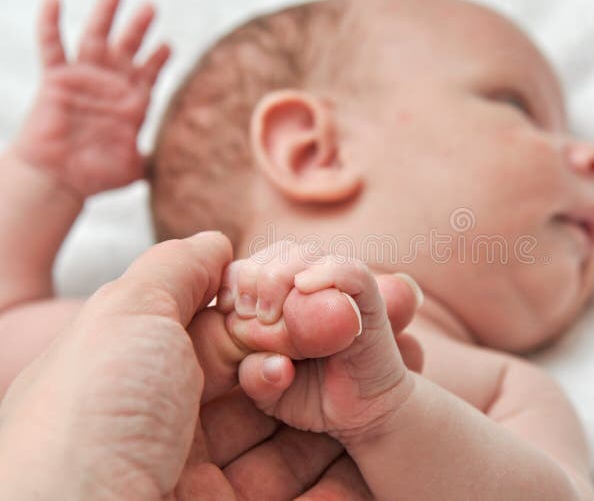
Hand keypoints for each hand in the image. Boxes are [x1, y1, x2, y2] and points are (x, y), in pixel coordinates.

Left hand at [0, 233, 418, 499]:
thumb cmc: (93, 419)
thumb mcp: (127, 316)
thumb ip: (176, 271)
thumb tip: (218, 242)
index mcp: (146, 380)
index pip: (232, 339)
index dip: (284, 316)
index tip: (333, 301)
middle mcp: (175, 432)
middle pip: (270, 387)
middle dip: (323, 359)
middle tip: (368, 335)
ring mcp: (207, 485)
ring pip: (293, 443)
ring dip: (341, 414)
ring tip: (376, 387)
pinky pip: (308, 497)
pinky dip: (344, 476)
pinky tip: (369, 442)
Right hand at [12, 0, 168, 197]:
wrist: (58, 180)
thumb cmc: (95, 177)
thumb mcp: (133, 167)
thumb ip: (154, 160)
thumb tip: (174, 167)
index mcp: (132, 103)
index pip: (149, 72)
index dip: (158, 58)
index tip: (168, 45)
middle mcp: (109, 85)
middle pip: (127, 47)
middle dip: (139, 26)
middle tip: (152, 6)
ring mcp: (83, 79)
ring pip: (95, 37)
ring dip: (106, 11)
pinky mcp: (56, 79)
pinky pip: (51, 46)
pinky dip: (51, 22)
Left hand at [217, 242, 423, 442]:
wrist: (364, 415)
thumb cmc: (311, 398)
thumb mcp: (269, 393)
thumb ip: (255, 376)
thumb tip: (269, 359)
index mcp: (281, 296)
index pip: (252, 265)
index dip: (235, 279)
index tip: (229, 309)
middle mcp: (310, 284)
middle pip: (277, 252)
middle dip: (254, 275)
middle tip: (247, 313)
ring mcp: (341, 288)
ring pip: (306, 255)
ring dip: (280, 275)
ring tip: (269, 315)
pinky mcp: (369, 300)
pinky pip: (351, 271)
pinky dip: (328, 272)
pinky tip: (305, 287)